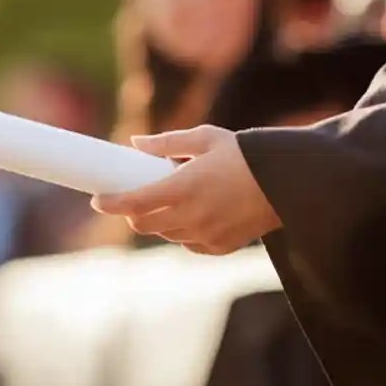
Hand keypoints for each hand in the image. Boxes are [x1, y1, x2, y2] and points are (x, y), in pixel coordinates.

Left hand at [90, 125, 281, 254]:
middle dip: (131, 214)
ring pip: (166, 234)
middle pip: (144, 225)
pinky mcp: (221, 246)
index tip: (97, 199)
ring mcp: (207, 234)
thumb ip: (167, 143)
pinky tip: (189, 216)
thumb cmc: (245, 154)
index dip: (110, 203)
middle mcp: (192, 215)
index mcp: (184, 187)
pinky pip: (189, 244)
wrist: (289, 181)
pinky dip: (182, 232)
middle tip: (130, 200)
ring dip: (157, 222)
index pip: (134, 202)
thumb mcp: (205, 139)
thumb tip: (135, 143)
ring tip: (165, 202)